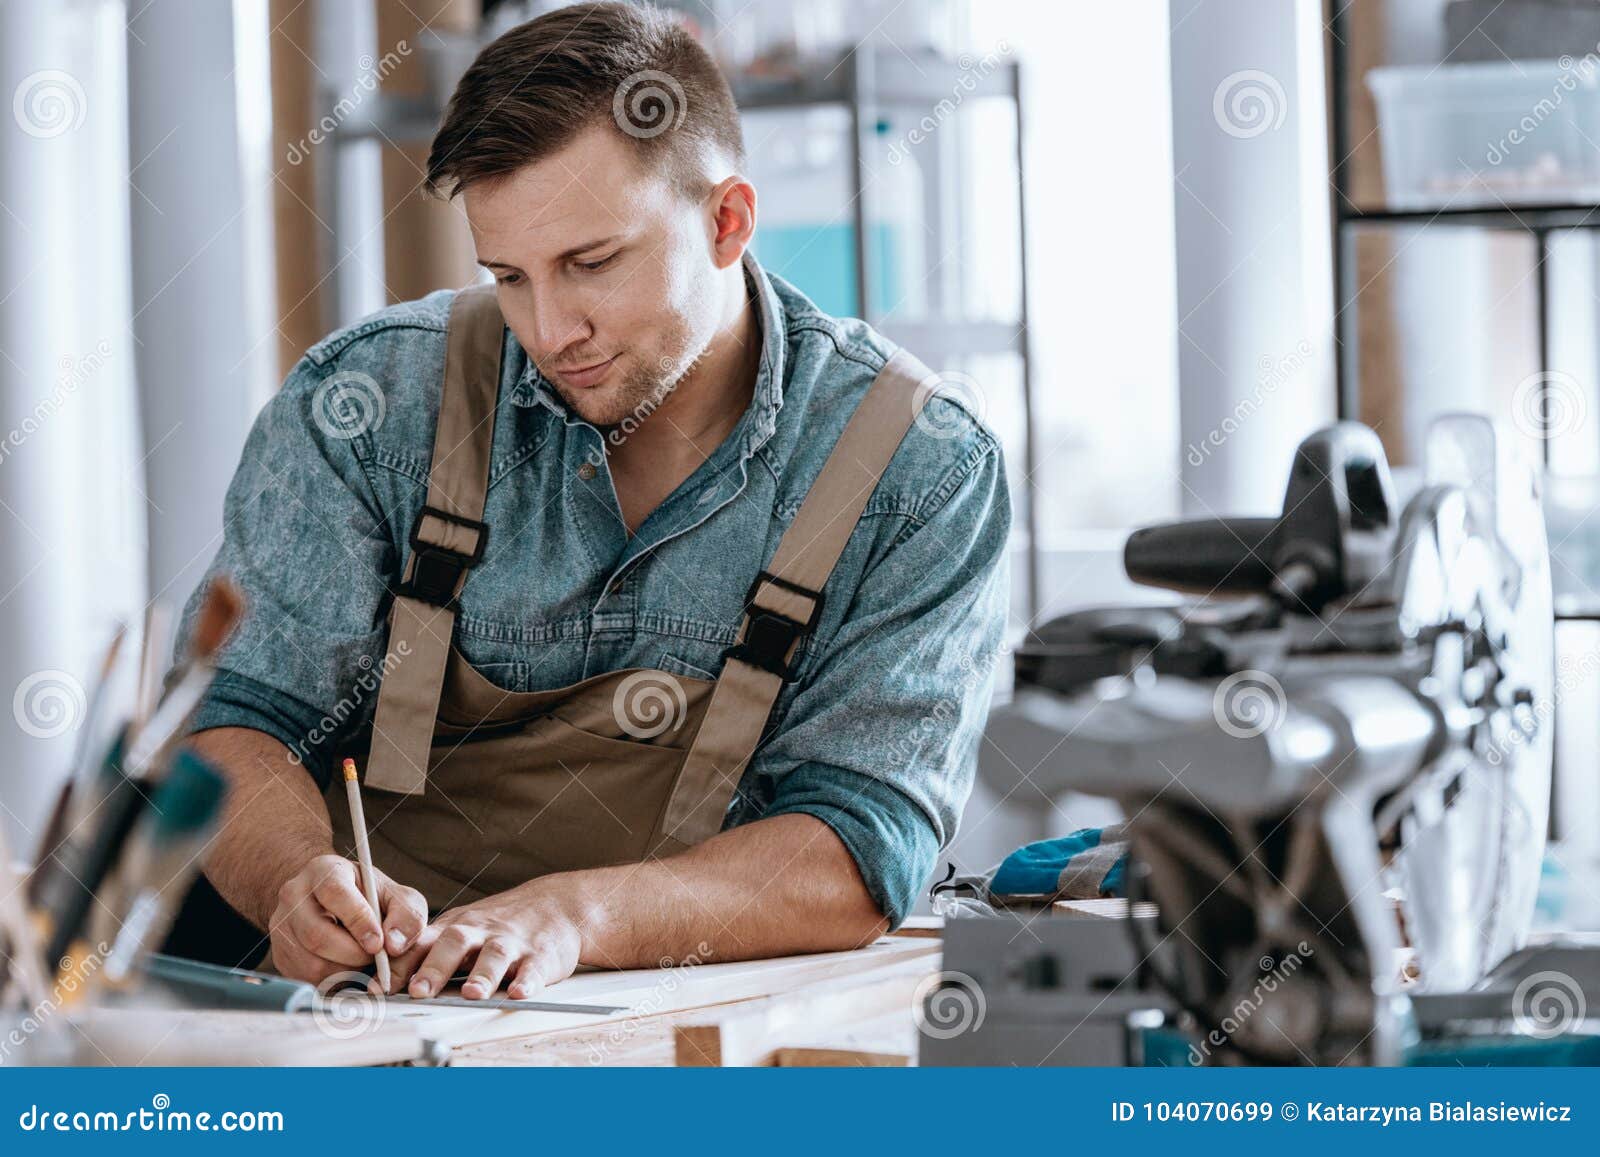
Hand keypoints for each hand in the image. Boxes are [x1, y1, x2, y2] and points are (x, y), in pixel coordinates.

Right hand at [267, 853, 425, 988]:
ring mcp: (282, 926)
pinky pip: (306, 980)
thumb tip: (395, 945)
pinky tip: (347, 970)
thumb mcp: (395, 895)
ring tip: (362, 963)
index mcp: (324, 871)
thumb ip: (407, 914)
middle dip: (354, 955)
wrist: (332, 901)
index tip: (378, 943)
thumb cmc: (368, 897)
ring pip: (311, 963)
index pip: (335, 893)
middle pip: (318, 936)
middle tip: (374, 958)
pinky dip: (332, 982)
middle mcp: (294, 896)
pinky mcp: (280, 954)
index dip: (358, 921)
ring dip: (345, 972)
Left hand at [391, 884, 582, 999]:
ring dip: (482, 974)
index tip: (380, 986)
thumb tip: (382, 981)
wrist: (555, 905)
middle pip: (455, 943)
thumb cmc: (499, 924)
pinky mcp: (541, 955)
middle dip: (436, 968)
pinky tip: (520, 991)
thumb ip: (427, 951)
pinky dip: (528, 980)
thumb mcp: (460, 929)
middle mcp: (481, 933)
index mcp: (456, 928)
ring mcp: (512, 943)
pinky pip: (534, 968)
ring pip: (495, 955)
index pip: (422, 942)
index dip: (401, 963)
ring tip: (472, 993)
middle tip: (419, 990)